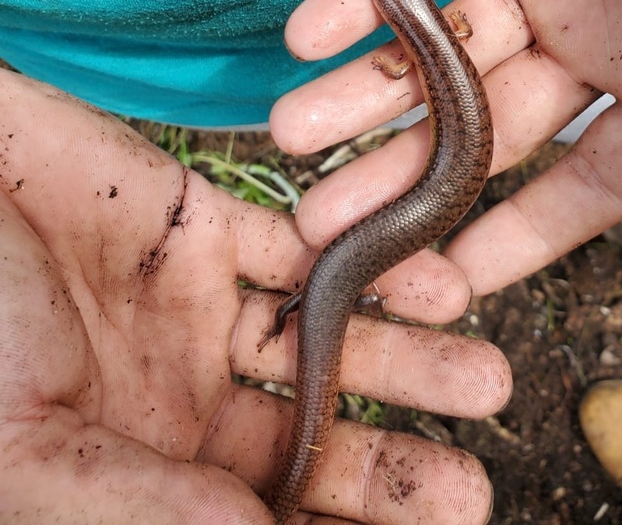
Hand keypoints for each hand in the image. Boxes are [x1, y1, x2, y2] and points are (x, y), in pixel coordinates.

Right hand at [0, 69, 508, 522]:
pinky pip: (295, 240)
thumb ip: (134, 499)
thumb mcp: (24, 445)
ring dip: (403, 352)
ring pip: (322, 334)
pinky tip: (430, 276)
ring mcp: (192, 303)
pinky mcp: (196, 220)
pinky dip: (362, 256)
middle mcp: (178, 389)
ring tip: (483, 372)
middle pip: (309, 429)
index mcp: (139, 459)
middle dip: (392, 456)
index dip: (339, 523)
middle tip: (474, 477)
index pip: (264, 506)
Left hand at [271, 0, 621, 298]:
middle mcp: (605, 29)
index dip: (512, 240)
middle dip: (410, 174)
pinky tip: (306, 31)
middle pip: (492, 124)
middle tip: (323, 221)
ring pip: (447, 47)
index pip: (585, 184)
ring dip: (369, 89)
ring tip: (290, 132)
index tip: (431, 284)